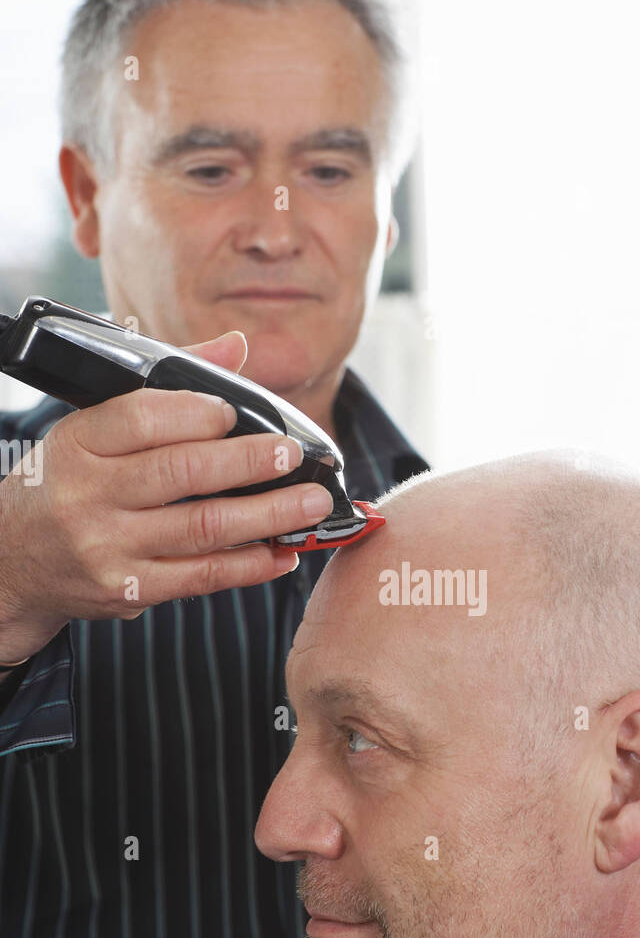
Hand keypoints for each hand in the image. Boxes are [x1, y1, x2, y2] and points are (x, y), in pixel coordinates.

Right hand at [0, 331, 333, 662]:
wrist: (11, 561)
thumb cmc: (66, 483)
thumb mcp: (92, 427)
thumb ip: (165, 387)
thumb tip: (235, 347)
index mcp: (79, 442)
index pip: (140, 419)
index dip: (195, 414)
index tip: (237, 412)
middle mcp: (89, 495)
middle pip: (181, 473)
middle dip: (248, 462)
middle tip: (294, 456)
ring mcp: (108, 547)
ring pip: (202, 527)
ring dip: (268, 516)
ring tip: (312, 503)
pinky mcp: (128, 590)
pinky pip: (202, 576)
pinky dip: (251, 566)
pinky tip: (284, 552)